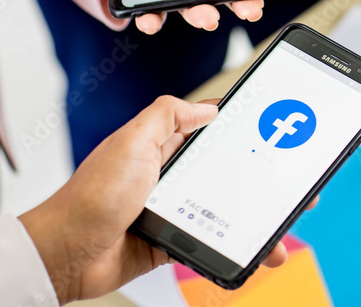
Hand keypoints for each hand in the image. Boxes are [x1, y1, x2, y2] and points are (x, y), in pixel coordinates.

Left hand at [17, 96, 287, 303]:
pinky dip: (236, 247)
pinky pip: (212, 241)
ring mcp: (175, 209)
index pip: (215, 132)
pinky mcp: (173, 239)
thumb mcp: (131, 141)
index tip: (279, 135)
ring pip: (228, 210)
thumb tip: (209, 107)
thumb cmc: (92, 196)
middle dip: (265, 182)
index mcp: (165, 146)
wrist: (66, 254)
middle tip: (294, 190)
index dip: (249, 133)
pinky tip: (255, 253)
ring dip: (257, 221)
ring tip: (281, 234)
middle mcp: (173, 175)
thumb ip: (167, 115)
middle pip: (231, 173)